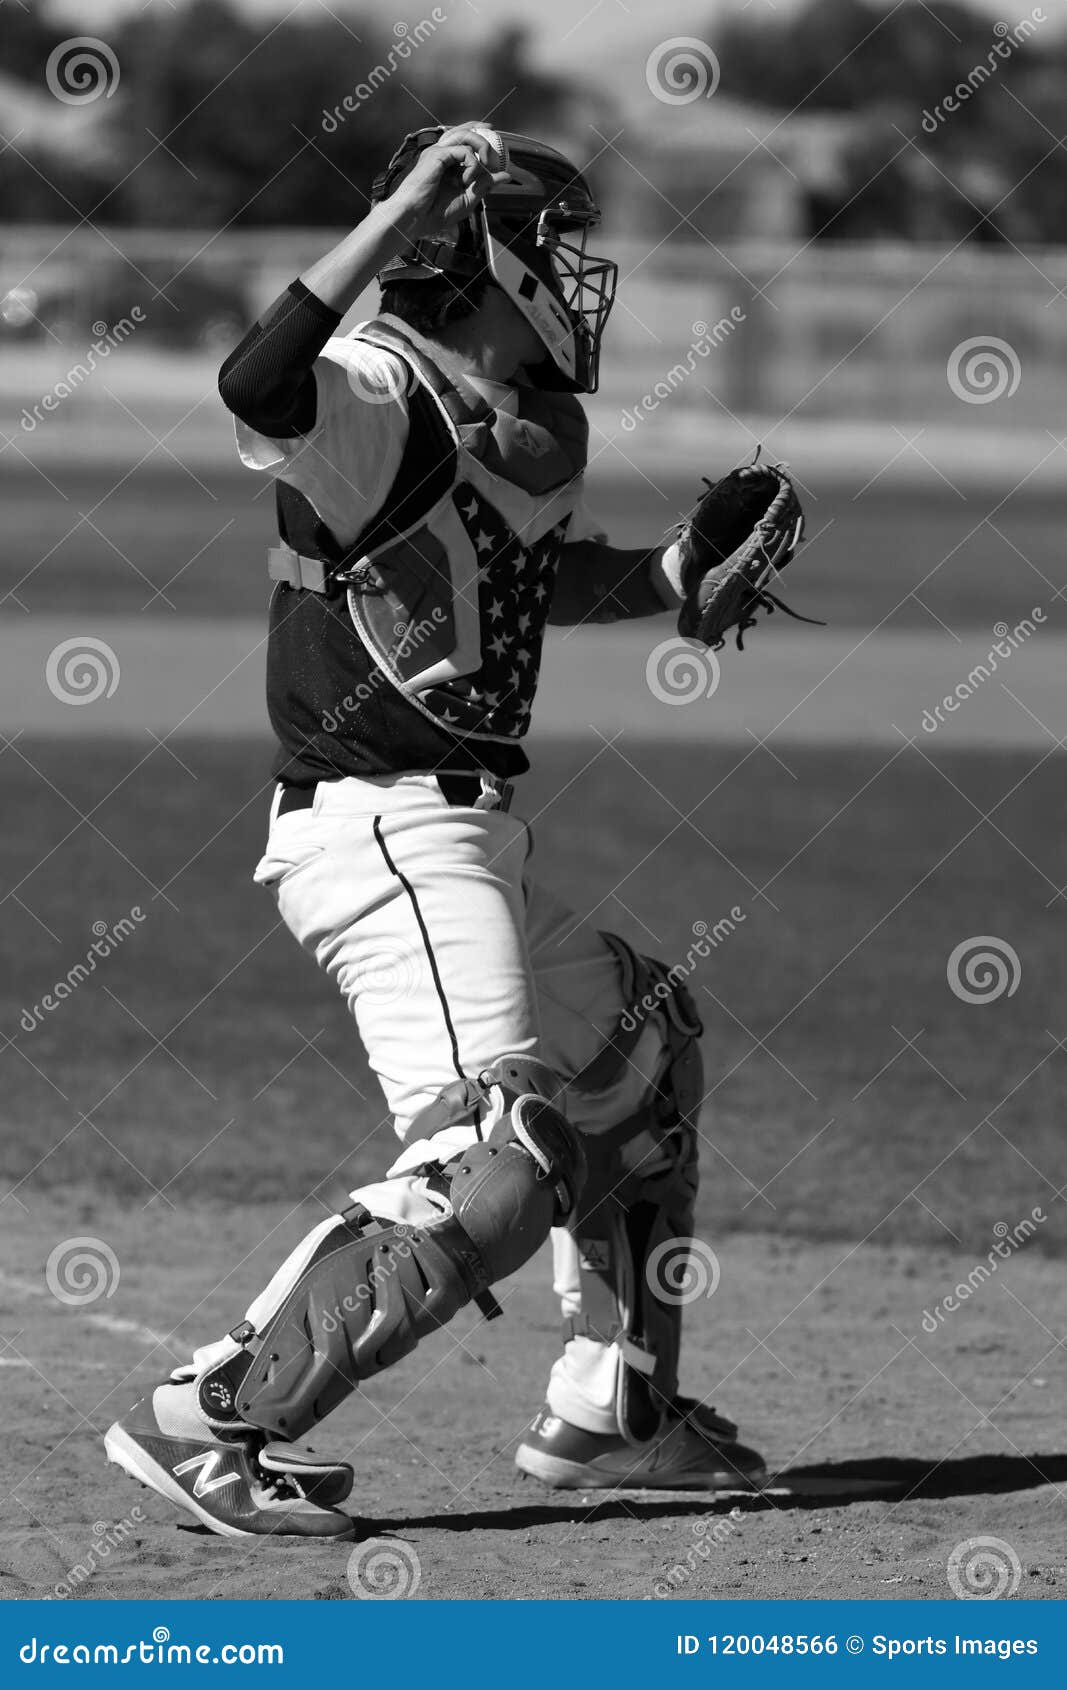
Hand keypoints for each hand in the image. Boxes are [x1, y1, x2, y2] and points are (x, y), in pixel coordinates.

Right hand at [384, 125, 511, 240]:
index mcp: (447, 163)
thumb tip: (506, 175)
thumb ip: (485, 185)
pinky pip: (465, 151)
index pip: (466, 141)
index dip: (481, 136)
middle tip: (495, 152)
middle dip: (484, 136)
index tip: (497, 141)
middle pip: (466, 131)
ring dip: (482, 148)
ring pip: (466, 134)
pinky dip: (472, 165)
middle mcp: (442, 153)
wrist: (415, 218)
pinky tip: (467, 181)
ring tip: (486, 166)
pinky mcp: (438, 155)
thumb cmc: (434, 213)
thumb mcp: (468, 199)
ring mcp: (439, 152)